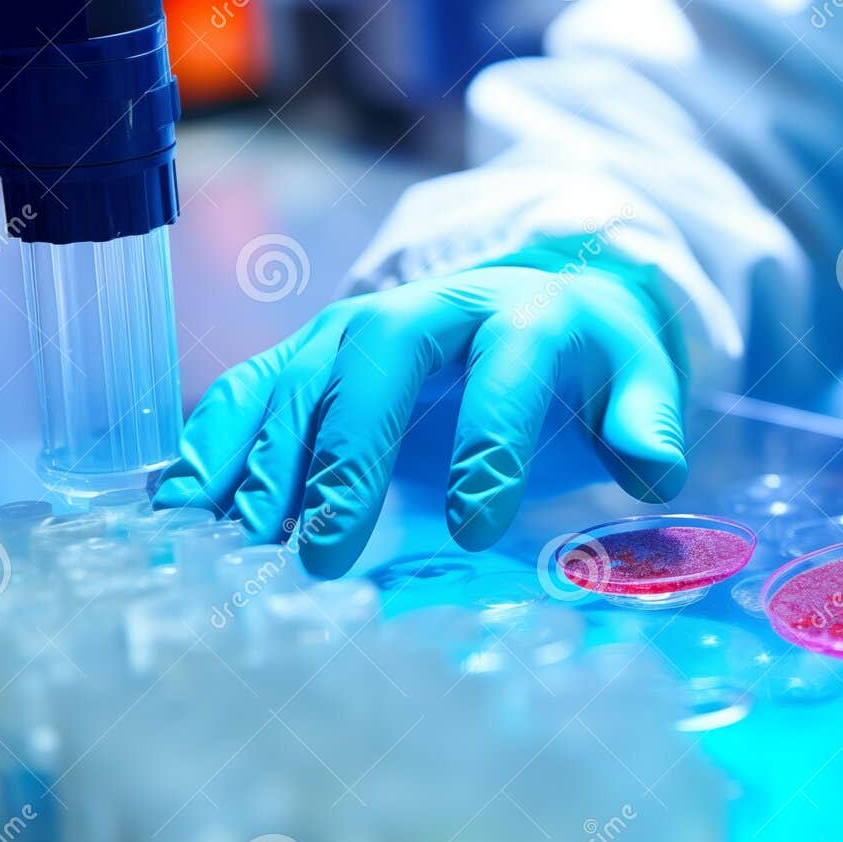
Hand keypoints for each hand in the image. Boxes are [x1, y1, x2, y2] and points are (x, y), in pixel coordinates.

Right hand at [155, 263, 687, 575]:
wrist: (530, 291)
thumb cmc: (582, 352)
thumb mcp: (635, 372)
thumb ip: (647, 419)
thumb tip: (659, 475)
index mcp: (519, 313)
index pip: (504, 368)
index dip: (490, 443)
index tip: (476, 529)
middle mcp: (425, 310)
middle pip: (379, 367)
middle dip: (350, 456)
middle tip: (330, 550)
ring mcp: (355, 327)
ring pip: (301, 378)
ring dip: (267, 458)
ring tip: (243, 541)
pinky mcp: (309, 352)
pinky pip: (251, 388)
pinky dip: (213, 443)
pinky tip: (183, 506)